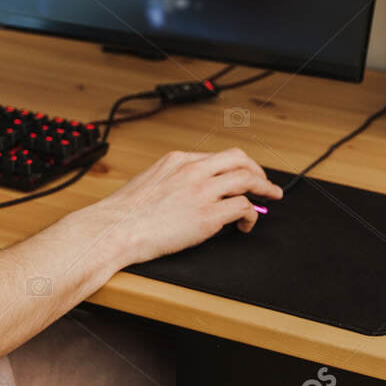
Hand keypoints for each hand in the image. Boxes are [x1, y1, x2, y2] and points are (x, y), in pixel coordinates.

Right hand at [86, 148, 282, 265]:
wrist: (114, 229)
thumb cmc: (124, 213)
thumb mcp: (149, 182)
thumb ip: (171, 180)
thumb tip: (187, 192)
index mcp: (178, 160)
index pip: (217, 156)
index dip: (236, 165)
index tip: (243, 174)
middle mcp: (193, 170)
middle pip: (239, 159)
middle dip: (257, 171)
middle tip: (266, 184)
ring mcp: (202, 191)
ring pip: (247, 179)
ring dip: (264, 189)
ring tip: (270, 198)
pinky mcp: (208, 216)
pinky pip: (243, 208)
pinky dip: (251, 215)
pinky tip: (245, 225)